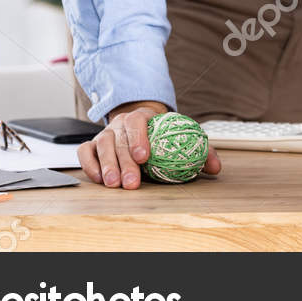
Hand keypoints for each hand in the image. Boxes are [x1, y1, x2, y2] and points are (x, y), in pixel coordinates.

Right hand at [77, 100, 222, 189]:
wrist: (141, 128)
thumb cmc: (163, 137)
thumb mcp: (182, 138)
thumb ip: (201, 151)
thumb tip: (216, 168)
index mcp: (143, 116)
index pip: (137, 121)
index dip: (139, 138)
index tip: (145, 157)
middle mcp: (120, 123)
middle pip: (119, 139)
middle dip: (124, 162)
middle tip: (132, 183)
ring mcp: (105, 133)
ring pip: (101, 145)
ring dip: (108, 166)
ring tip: (115, 184)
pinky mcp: (92, 145)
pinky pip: (85, 152)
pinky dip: (90, 164)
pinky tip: (99, 179)